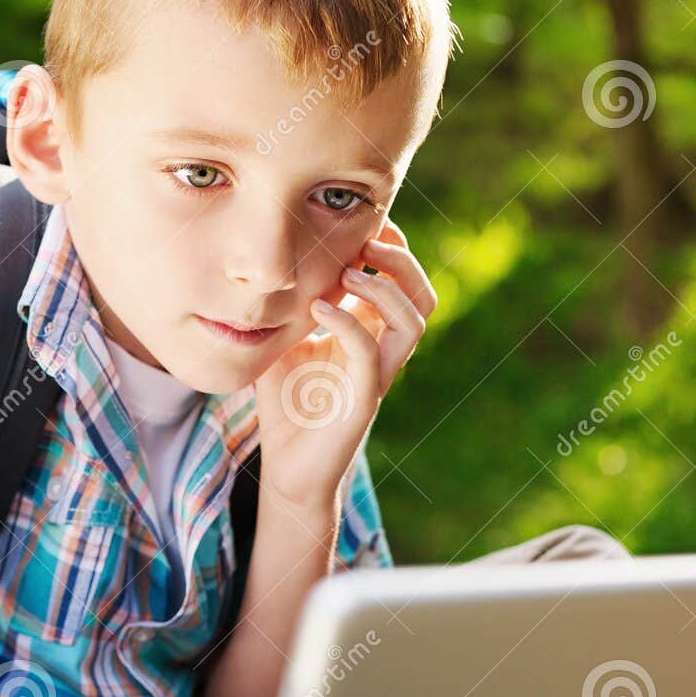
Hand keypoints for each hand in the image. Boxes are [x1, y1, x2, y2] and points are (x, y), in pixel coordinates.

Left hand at [254, 218, 436, 509]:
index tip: (361, 224)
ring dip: (386, 288)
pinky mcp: (363, 402)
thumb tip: (273, 261)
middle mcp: (382, 353)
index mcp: (369, 335)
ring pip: (415, 322)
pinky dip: (349, 324)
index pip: (401, 282)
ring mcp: (377, 377)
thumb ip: (290, 306)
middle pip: (422, 297)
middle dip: (402, 261)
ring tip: (350, 271)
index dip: (391, 248)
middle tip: (366, 241)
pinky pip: (370, 355)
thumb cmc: (286, 408)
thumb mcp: (283, 343)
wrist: (287, 472)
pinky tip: (319, 310)